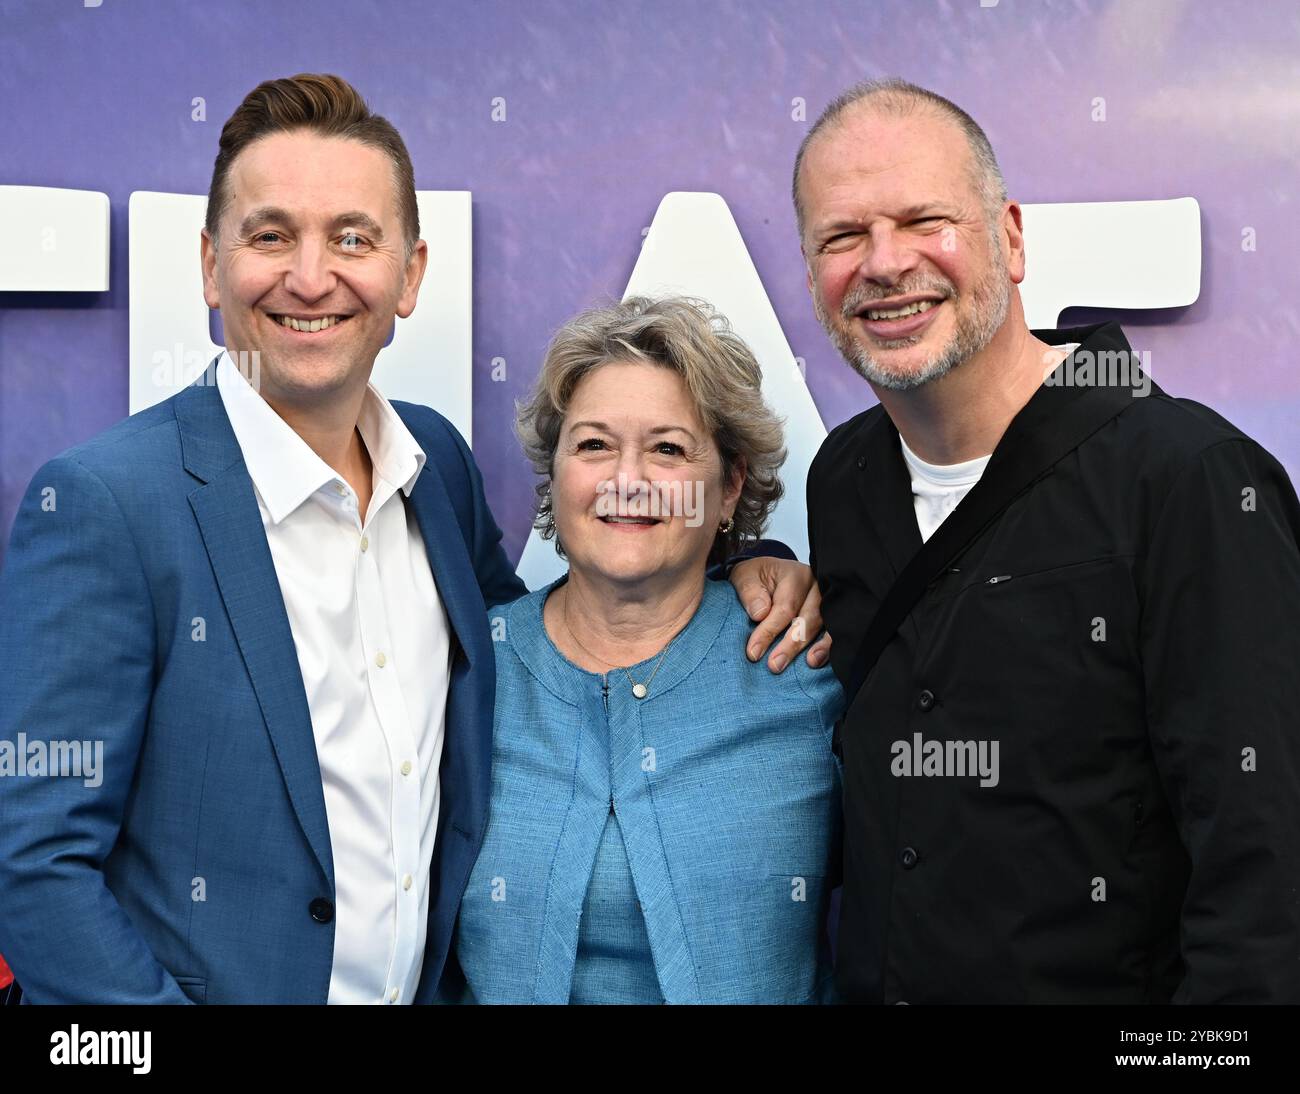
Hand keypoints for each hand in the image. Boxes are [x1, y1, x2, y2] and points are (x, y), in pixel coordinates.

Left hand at [729, 557, 831, 672]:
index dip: (769, 631)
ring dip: (820, 646)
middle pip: (809, 617)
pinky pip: (835, 631)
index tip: (753, 653)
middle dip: (792, 644)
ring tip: (811, 663)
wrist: (769, 574)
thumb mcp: (745, 578)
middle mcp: (816, 587)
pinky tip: (822, 660)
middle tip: (775, 665)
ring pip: (826, 625)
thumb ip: (750, 593)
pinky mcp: (833, 614)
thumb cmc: (757, 578)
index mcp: (795, 576)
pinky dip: (830, 646)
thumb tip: (760, 614)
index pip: (784, 607)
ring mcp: (828, 601)